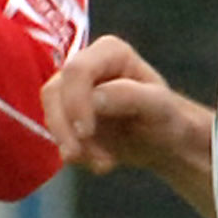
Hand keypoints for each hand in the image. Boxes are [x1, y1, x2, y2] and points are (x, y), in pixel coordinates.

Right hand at [42, 35, 211, 178]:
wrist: (162, 141)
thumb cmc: (166, 118)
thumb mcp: (159, 107)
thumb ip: (129, 96)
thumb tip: (94, 97)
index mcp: (109, 52)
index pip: (77, 70)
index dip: (75, 101)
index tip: (86, 133)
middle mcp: (85, 64)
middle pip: (55, 91)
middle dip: (67, 128)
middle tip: (86, 158)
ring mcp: (71, 89)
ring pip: (50, 113)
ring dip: (71, 144)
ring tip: (103, 165)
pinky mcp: (65, 112)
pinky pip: (55, 131)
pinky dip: (73, 151)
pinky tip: (98, 162)